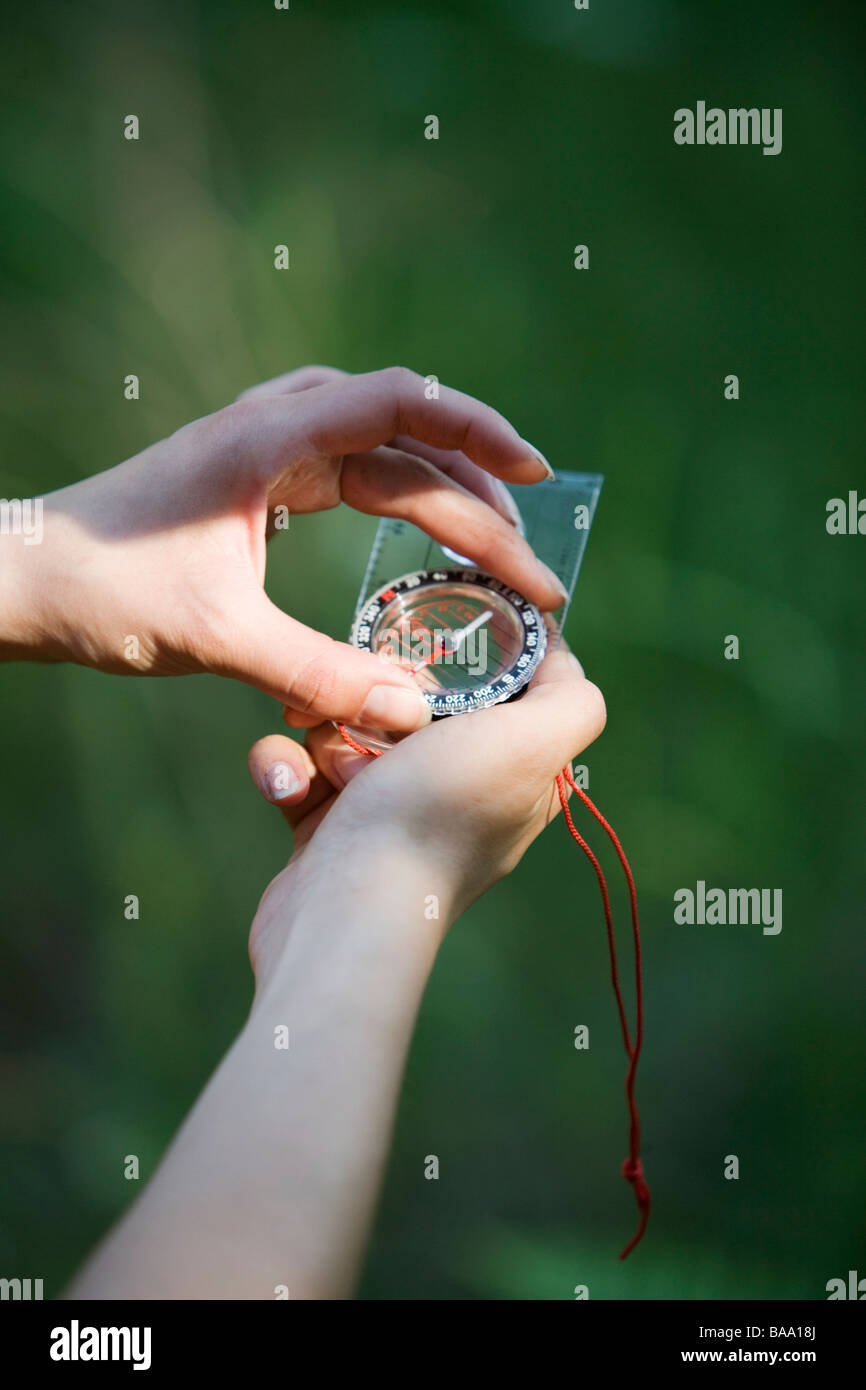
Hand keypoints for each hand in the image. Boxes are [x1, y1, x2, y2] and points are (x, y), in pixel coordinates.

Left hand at [0, 365, 564, 732]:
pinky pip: (354, 475)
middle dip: (479, 503)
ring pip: (385, 456)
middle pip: (408, 442)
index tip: (536, 475)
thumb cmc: (104, 591)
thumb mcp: (217, 637)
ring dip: (448, 497)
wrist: (27, 579)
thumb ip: (317, 674)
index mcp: (271, 437)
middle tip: (533, 573)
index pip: (403, 402)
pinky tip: (427, 537)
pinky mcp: (260, 480)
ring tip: (502, 550)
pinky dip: (404, 504)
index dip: (479, 430)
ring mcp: (268, 448)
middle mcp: (276, 427)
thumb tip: (415, 712)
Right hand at [245, 645, 605, 987]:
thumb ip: (572, 699)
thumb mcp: (533, 746)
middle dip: (380, 690)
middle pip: (417, 698)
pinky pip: (302, 767)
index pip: (507, 692)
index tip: (446, 632)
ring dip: (326, 731)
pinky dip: (288, 769)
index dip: (479, 656)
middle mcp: (458, 791)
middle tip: (370, 699)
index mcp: (514, 772)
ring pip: (349, 725)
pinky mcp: (329, 827)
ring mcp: (390, 810)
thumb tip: (558, 658)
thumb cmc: (438, 818)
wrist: (345, 909)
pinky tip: (293, 787)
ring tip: (330, 760)